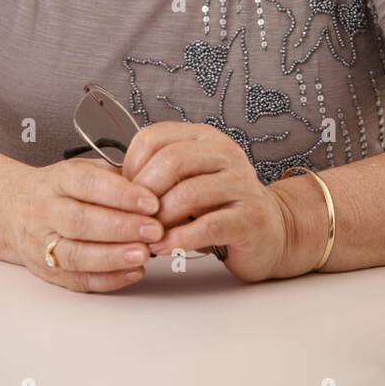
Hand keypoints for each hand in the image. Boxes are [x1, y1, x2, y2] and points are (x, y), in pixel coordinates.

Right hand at [6, 158, 165, 292]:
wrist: (15, 209)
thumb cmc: (63, 190)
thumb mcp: (84, 169)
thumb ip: (115, 177)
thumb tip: (153, 186)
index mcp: (59, 179)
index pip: (88, 183)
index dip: (121, 194)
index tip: (151, 202)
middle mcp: (46, 211)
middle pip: (81, 221)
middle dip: (122, 227)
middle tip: (154, 231)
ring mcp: (43, 244)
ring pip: (76, 254)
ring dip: (114, 257)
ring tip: (145, 254)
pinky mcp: (47, 271)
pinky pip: (77, 280)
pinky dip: (108, 279)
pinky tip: (134, 272)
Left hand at [122, 122, 294, 281]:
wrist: (270, 231)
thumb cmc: (218, 207)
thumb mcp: (187, 181)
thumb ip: (159, 177)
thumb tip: (114, 186)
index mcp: (203, 137)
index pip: (154, 137)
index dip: (131, 166)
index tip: (123, 194)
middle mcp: (224, 152)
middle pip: (171, 161)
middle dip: (143, 194)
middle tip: (131, 218)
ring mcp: (241, 183)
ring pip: (188, 193)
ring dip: (160, 219)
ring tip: (146, 237)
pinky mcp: (250, 216)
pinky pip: (208, 225)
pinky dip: (179, 239)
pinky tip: (165, 248)